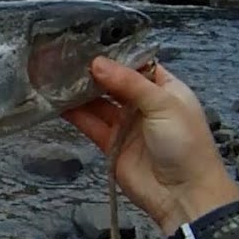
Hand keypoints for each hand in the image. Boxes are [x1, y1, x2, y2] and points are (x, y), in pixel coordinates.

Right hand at [62, 57, 238, 235]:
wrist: (184, 195)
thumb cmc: (184, 143)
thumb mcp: (164, 105)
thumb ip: (129, 83)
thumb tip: (96, 63)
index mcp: (165, 89)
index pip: (137, 65)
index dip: (115, 55)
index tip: (88, 43)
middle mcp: (144, 104)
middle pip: (114, 83)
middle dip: (93, 72)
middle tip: (64, 57)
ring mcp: (126, 125)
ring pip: (98, 103)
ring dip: (80, 92)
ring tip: (54, 75)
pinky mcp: (110, 144)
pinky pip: (90, 124)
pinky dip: (75, 114)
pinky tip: (57, 101)